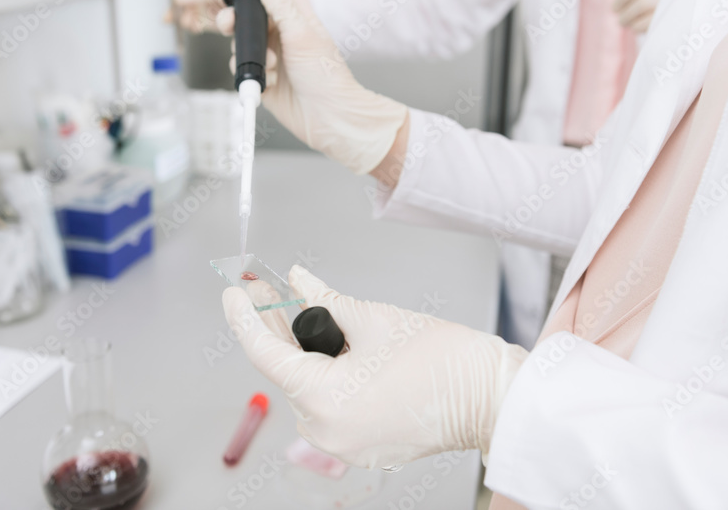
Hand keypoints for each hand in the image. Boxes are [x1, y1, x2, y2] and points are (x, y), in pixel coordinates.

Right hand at [217, 0, 407, 175]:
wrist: (329, 118)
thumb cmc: (327, 77)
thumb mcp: (302, 35)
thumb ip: (281, 7)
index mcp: (298, 20)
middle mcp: (284, 37)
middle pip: (252, 18)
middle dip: (238, 21)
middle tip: (228, 24)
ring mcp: (274, 59)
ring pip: (244, 46)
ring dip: (251, 55)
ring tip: (271, 65)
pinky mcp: (264, 80)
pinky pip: (244, 70)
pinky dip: (252, 75)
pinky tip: (269, 83)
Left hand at [222, 265, 528, 467]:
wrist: (492, 397)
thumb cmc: (443, 360)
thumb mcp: (372, 318)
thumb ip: (324, 301)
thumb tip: (297, 282)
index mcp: (325, 399)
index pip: (265, 354)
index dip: (244, 317)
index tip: (234, 290)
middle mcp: (327, 431)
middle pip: (286, 371)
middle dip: (276, 327)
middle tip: (267, 288)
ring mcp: (345, 445)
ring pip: (308, 388)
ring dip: (304, 351)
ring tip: (303, 310)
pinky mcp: (362, 445)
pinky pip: (330, 404)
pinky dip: (327, 374)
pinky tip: (330, 344)